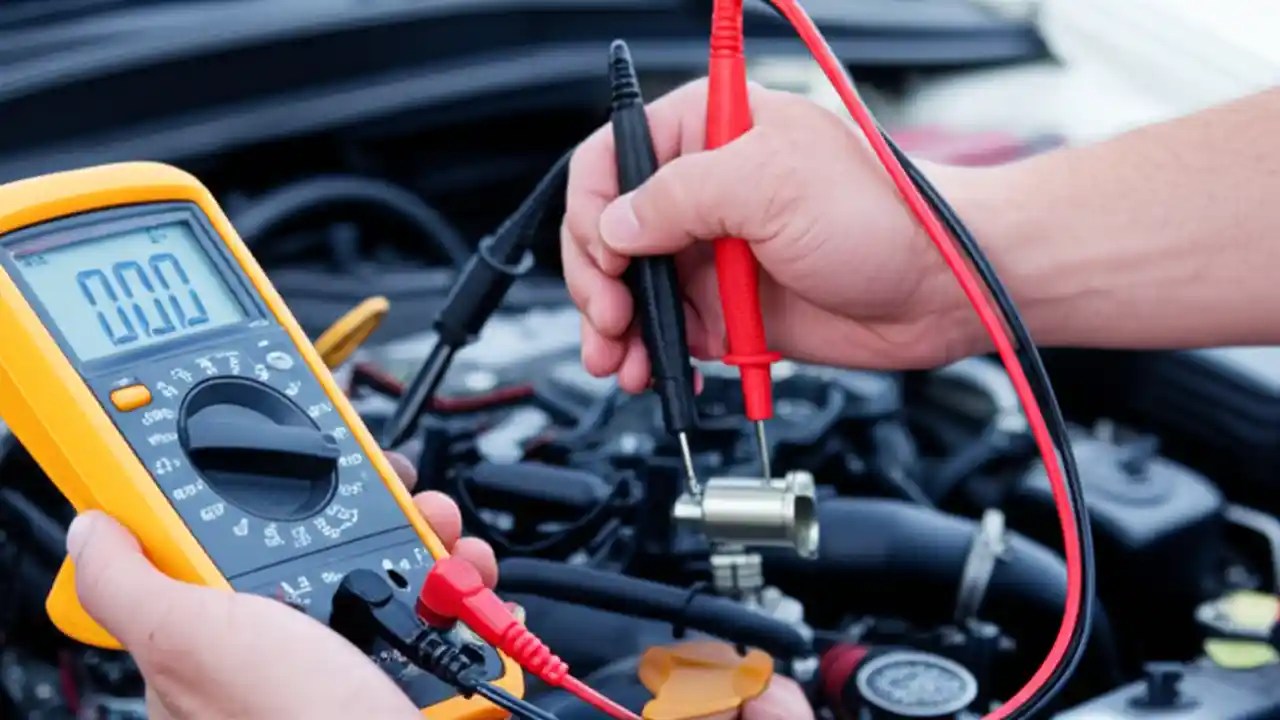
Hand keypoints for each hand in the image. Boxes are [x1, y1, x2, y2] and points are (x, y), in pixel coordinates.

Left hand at [68, 452, 811, 718]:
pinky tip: (474, 583)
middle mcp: (289, 643)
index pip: (240, 533)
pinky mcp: (412, 669)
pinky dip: (470, 585)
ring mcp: (354, 655)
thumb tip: (90, 528)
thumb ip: (134, 584)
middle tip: (411, 494)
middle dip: (383, 503)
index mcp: (223, 634)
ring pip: (397, 562)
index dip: (279, 485)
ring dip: (438, 537)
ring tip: (454, 541)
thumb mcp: (194, 644)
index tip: (320, 453)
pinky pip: (444, 605)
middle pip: (333, 537)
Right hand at [563, 79, 981, 390]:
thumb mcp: (773, 185)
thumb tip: (617, 224)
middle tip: (611, 319)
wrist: (940, 291)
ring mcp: (713, 251)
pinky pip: (669, 332)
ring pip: (631, 289)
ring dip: (615, 328)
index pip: (612, 158)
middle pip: (609, 232)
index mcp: (709, 131)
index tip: (610, 256)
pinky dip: (653, 355)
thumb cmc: (888, 217)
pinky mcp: (727, 306)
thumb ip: (681, 197)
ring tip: (620, 360)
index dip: (594, 211)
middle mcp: (704, 190)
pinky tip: (654, 370)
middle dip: (598, 280)